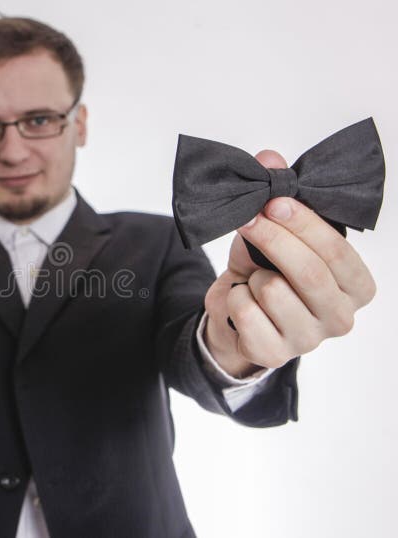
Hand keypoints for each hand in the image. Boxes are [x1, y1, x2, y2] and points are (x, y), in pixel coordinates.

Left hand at [203, 150, 376, 377]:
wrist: (236, 313)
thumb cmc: (266, 269)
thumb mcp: (273, 231)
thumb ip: (277, 195)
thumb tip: (269, 158)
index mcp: (357, 284)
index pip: (337, 251)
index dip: (304, 223)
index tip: (274, 200)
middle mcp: (342, 316)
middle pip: (309, 272)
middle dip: (273, 239)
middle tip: (248, 217)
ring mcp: (309, 340)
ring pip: (273, 290)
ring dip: (251, 275)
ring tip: (253, 279)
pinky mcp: (274, 354)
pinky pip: (246, 311)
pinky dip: (234, 297)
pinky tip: (242, 300)